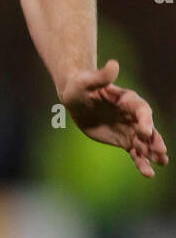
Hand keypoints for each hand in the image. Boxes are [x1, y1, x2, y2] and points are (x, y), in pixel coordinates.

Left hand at [61, 60, 168, 178]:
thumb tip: (113, 64)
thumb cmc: (81, 85)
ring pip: (144, 143)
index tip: (146, 132)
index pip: (141, 110)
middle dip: (154, 140)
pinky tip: (148, 173)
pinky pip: (134, 153)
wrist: (76, 97)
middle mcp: (132, 115)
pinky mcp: (123, 140)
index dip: (145, 120)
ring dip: (152, 153)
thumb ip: (102, 76)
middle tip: (161, 152)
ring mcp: (129, 129)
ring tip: (161, 162)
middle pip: (148, 128)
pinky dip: (141, 162)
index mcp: (127, 99)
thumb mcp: (87, 81)